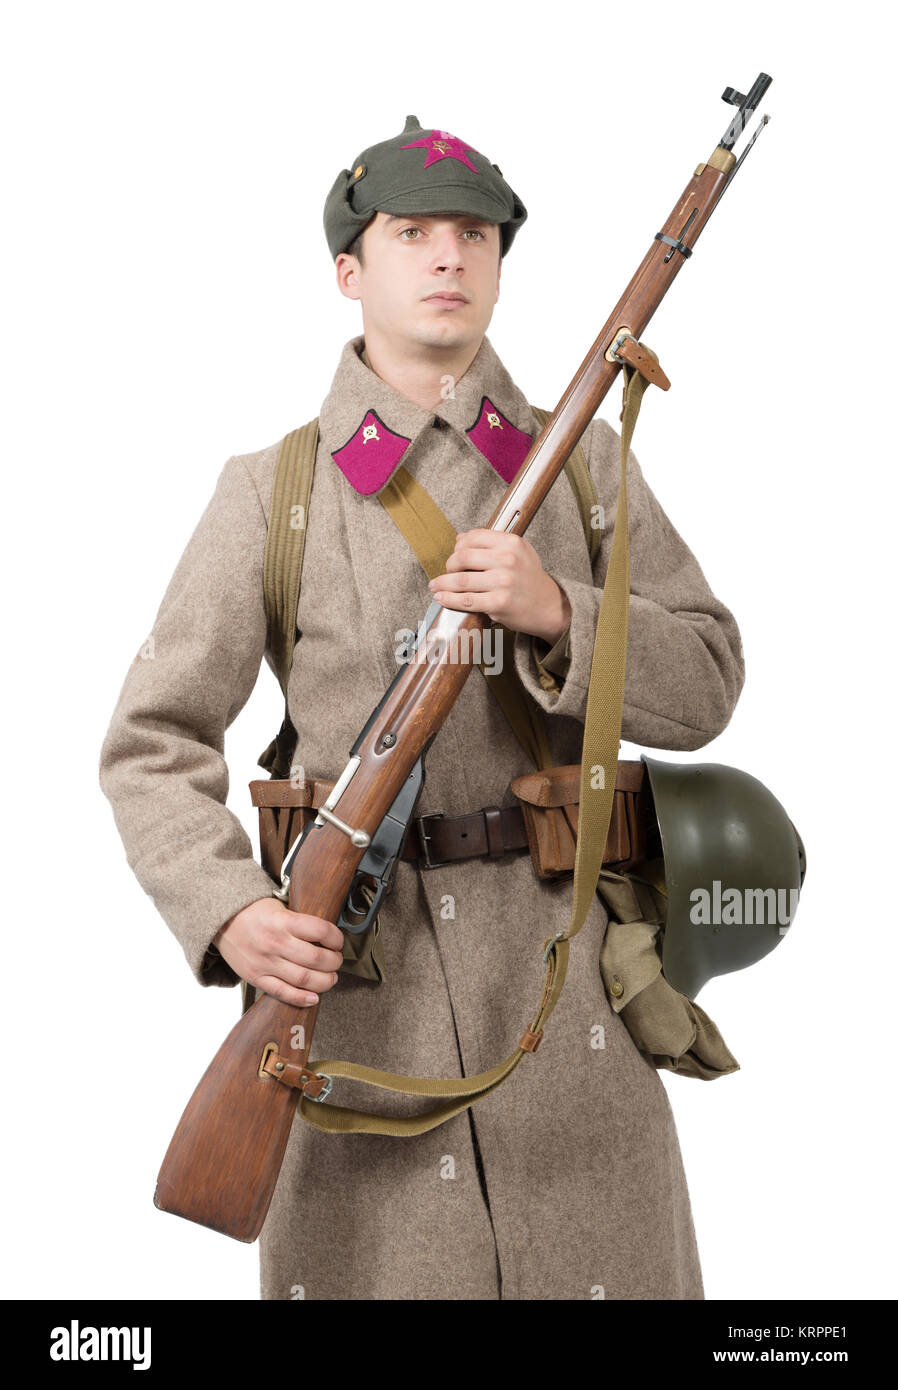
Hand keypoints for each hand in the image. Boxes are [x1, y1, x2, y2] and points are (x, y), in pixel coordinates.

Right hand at [213, 897, 344, 1007]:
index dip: (336, 938)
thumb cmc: (254, 913)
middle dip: (334, 962)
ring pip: (304, 979)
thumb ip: (300, 921)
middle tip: (337, 961)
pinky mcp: (256, 978)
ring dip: (325, 981)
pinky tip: (314, 997)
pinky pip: (283, 993)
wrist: (221, 921)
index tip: (338, 941)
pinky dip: (302, 999)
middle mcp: (275, 943)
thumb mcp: (278, 906)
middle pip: (317, 959)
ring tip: (330, 977)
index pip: (321, 930)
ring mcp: (265, 962)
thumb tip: (328, 935)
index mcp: (283, 921)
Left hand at [428, 529, 571, 643]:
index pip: (473, 537)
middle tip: (447, 571)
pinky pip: (465, 600)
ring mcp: (503, 582)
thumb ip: (492, 543)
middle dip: (449, 565)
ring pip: (460, 580)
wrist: (550, 606)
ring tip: (435, 586)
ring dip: (442, 583)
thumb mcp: (519, 552)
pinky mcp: (498, 603)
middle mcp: (507, 560)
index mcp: (512, 543)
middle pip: (462, 557)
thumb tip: (460, 538)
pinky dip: (449, 599)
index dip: (458, 546)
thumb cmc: (531, 579)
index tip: (455, 554)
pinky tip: (441, 597)